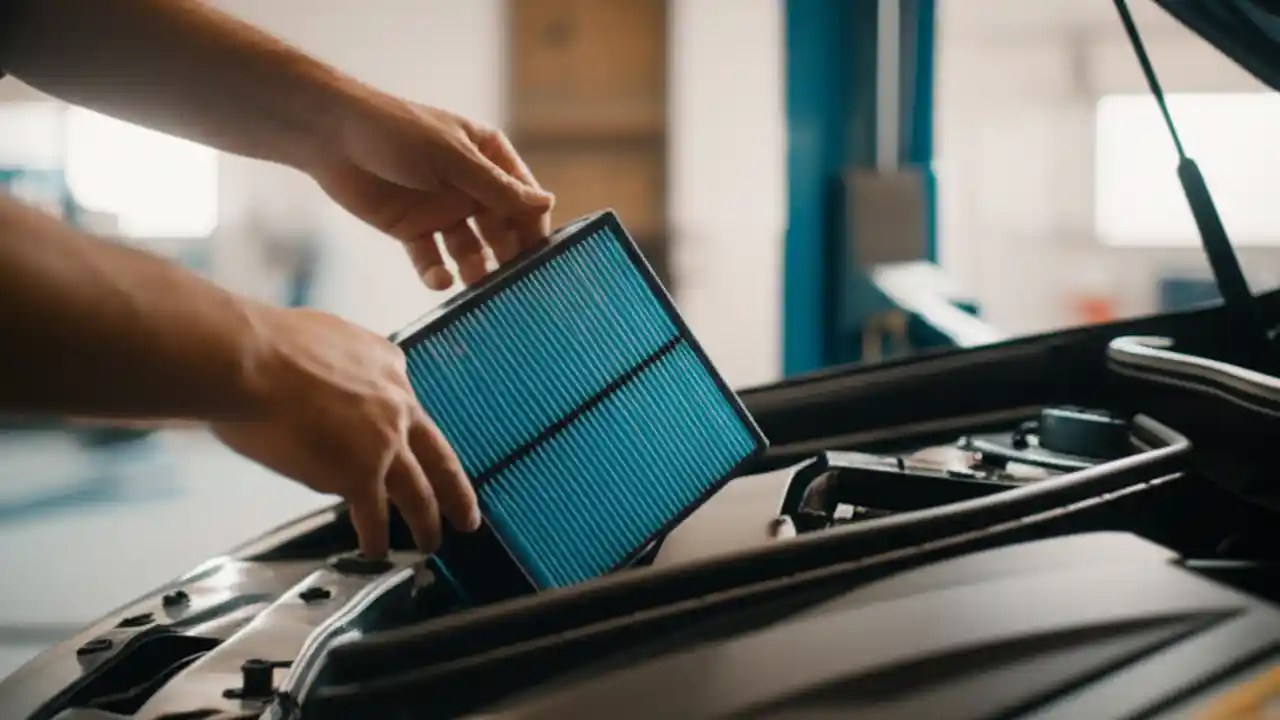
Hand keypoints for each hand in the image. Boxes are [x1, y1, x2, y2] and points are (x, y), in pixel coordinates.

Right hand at [213, 305, 479, 557]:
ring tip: (431, 542)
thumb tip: (323, 373)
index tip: (408, 445)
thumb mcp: (325, 335)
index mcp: (388, 366)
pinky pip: (374, 516)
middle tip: (466, 514)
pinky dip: (377, 539)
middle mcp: (396, 405)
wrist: (250, 360)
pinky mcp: (360, 475)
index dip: (406, 429)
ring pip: (418, 493)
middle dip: (455, 490)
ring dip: (426, 523)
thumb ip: (339, 360)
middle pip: (437, 456)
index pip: (407, 404)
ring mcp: (383, 444)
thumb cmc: (265, 346)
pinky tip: (377, 551)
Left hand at [308, 95, 553, 290]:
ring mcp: (442, 209)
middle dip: (507, 254)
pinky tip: (440, 280)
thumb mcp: (453, 158)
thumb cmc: (396, 133)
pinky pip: (432, 259)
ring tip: (477, 285)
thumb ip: (498, 187)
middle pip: (501, 228)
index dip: (533, 226)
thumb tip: (547, 203)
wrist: (331, 137)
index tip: (539, 256)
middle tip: (512, 280)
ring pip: (470, 248)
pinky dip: (437, 273)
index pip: (523, 198)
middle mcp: (470, 186)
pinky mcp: (412, 230)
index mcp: (487, 157)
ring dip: (476, 268)